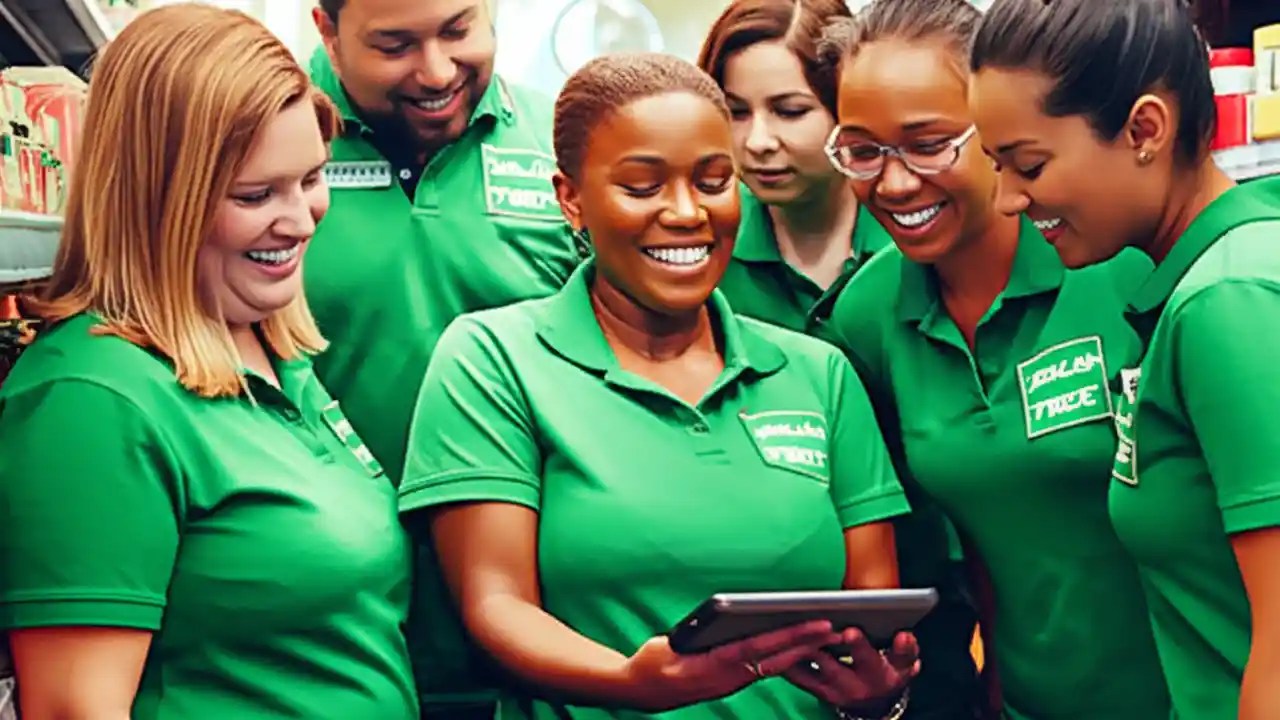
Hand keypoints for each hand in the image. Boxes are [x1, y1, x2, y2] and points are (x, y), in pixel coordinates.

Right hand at [621, 621, 840, 711]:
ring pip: (776, 664)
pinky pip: (766, 667)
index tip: (817, 625)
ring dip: (803, 650)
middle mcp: (732, 676)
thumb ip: (693, 637)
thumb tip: (712, 622)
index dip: (792, 635)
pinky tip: (803, 648)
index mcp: (717, 666)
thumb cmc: (652, 666)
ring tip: (830, 636)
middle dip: (810, 643)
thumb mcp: (666, 649)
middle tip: (840, 629)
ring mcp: (734, 680)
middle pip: (778, 657)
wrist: (642, 692)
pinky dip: (787, 657)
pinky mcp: (733, 679)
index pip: (762, 646)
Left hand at [782, 628, 918, 713]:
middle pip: (832, 666)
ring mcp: (827, 690)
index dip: (859, 645)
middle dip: (817, 646)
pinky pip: (794, 674)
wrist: (872, 703)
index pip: (868, 659)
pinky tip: (773, 640)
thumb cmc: (887, 673)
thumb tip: (904, 635)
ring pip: (806, 670)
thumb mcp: (903, 665)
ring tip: (783, 629)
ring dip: (795, 651)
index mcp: (875, 674)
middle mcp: (850, 686)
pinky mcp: (812, 689)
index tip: (849, 631)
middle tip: (804, 626)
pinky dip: (784, 658)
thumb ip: (905, 650)